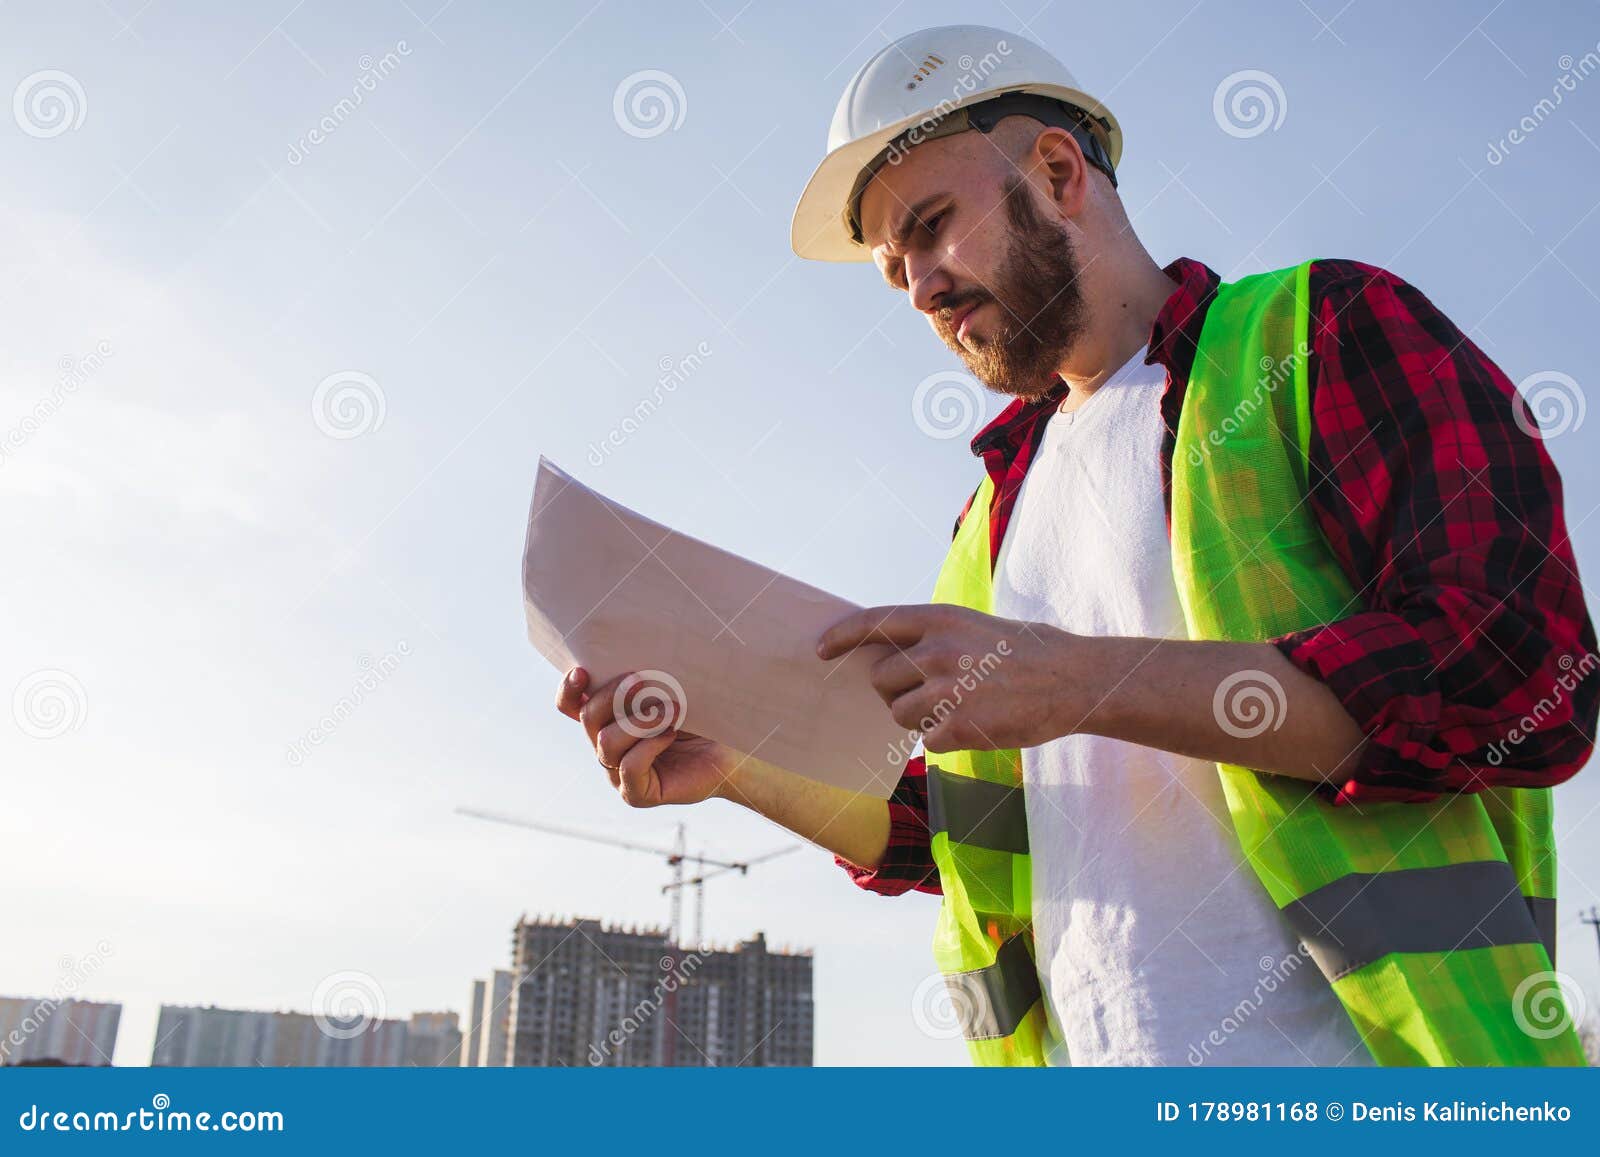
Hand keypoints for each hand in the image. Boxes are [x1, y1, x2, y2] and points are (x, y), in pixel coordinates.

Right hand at [556, 667, 741, 806]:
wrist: (732, 752)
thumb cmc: (701, 717)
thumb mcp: (669, 690)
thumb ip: (645, 679)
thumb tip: (632, 654)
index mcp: (608, 719)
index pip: (571, 706)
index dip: (570, 690)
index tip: (583, 672)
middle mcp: (606, 746)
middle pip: (588, 719)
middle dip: (613, 696)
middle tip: (642, 682)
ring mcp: (618, 773)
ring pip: (607, 743)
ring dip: (639, 721)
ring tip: (672, 709)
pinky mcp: (636, 793)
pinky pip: (628, 767)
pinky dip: (649, 745)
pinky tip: (671, 732)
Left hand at [817, 604, 1082, 752]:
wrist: (1073, 680)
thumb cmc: (1026, 652)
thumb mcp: (974, 628)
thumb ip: (932, 639)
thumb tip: (888, 662)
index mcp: (940, 619)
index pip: (874, 623)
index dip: (842, 637)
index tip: (821, 650)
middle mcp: (936, 651)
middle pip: (881, 679)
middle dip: (896, 690)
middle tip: (933, 690)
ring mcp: (945, 690)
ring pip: (899, 713)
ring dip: (920, 716)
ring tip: (961, 706)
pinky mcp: (956, 727)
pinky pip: (927, 741)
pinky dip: (945, 739)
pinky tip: (976, 724)